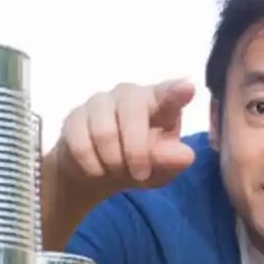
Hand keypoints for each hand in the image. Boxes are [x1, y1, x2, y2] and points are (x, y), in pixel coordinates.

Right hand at [53, 78, 197, 196]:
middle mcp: (129, 94)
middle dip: (136, 151)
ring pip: (104, 132)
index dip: (177, 91)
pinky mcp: (75, 117)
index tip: (188, 89)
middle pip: (133, 113)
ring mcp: (100, 102)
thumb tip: (185, 156)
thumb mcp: (160, 171)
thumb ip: (172, 162)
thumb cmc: (138, 165)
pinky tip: (97, 169)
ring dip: (113, 162)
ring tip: (116, 170)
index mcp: (159, 103)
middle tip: (140, 175)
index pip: (170, 93)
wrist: (96, 173)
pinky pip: (82, 145)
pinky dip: (92, 166)